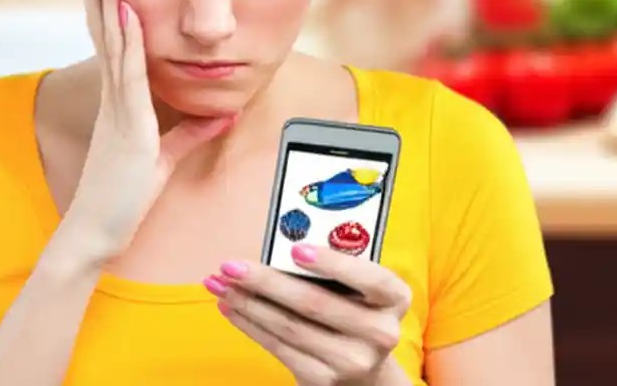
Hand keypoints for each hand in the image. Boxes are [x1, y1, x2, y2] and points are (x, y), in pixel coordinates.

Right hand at [62, 0, 237, 259]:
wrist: (98, 233)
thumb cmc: (126, 197)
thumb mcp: (168, 155)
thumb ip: (192, 131)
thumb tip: (221, 112)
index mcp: (123, 96)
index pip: (115, 33)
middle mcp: (116, 93)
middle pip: (105, 23)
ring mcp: (120, 106)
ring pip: (113, 38)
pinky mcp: (131, 125)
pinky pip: (130, 74)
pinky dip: (130, 40)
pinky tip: (129, 10)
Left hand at [207, 244, 411, 385]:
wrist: (364, 370)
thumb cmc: (356, 311)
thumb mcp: (362, 289)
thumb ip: (336, 270)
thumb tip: (281, 243)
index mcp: (395, 298)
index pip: (370, 278)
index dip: (333, 263)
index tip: (296, 248)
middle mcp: (380, 333)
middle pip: (316, 303)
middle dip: (267, 282)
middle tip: (232, 265)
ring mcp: (352, 360)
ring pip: (290, 327)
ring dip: (249, 303)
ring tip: (220, 284)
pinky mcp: (322, 379)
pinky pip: (278, 348)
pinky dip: (250, 325)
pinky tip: (231, 307)